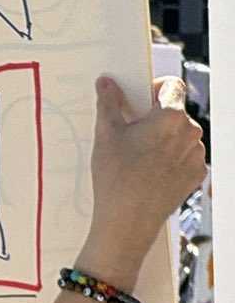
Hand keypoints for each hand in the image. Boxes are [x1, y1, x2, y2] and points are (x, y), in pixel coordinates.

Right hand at [84, 75, 203, 279]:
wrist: (128, 220)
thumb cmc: (116, 177)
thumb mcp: (106, 135)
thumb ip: (108, 103)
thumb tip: (106, 82)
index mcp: (172, 117)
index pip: (173, 85)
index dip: (154, 87)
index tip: (139, 99)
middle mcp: (191, 132)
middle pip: (175, 111)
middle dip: (155, 117)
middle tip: (130, 133)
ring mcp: (197, 155)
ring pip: (181, 134)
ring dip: (164, 138)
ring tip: (139, 156)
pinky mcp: (197, 174)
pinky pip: (185, 155)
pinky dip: (170, 157)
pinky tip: (149, 171)